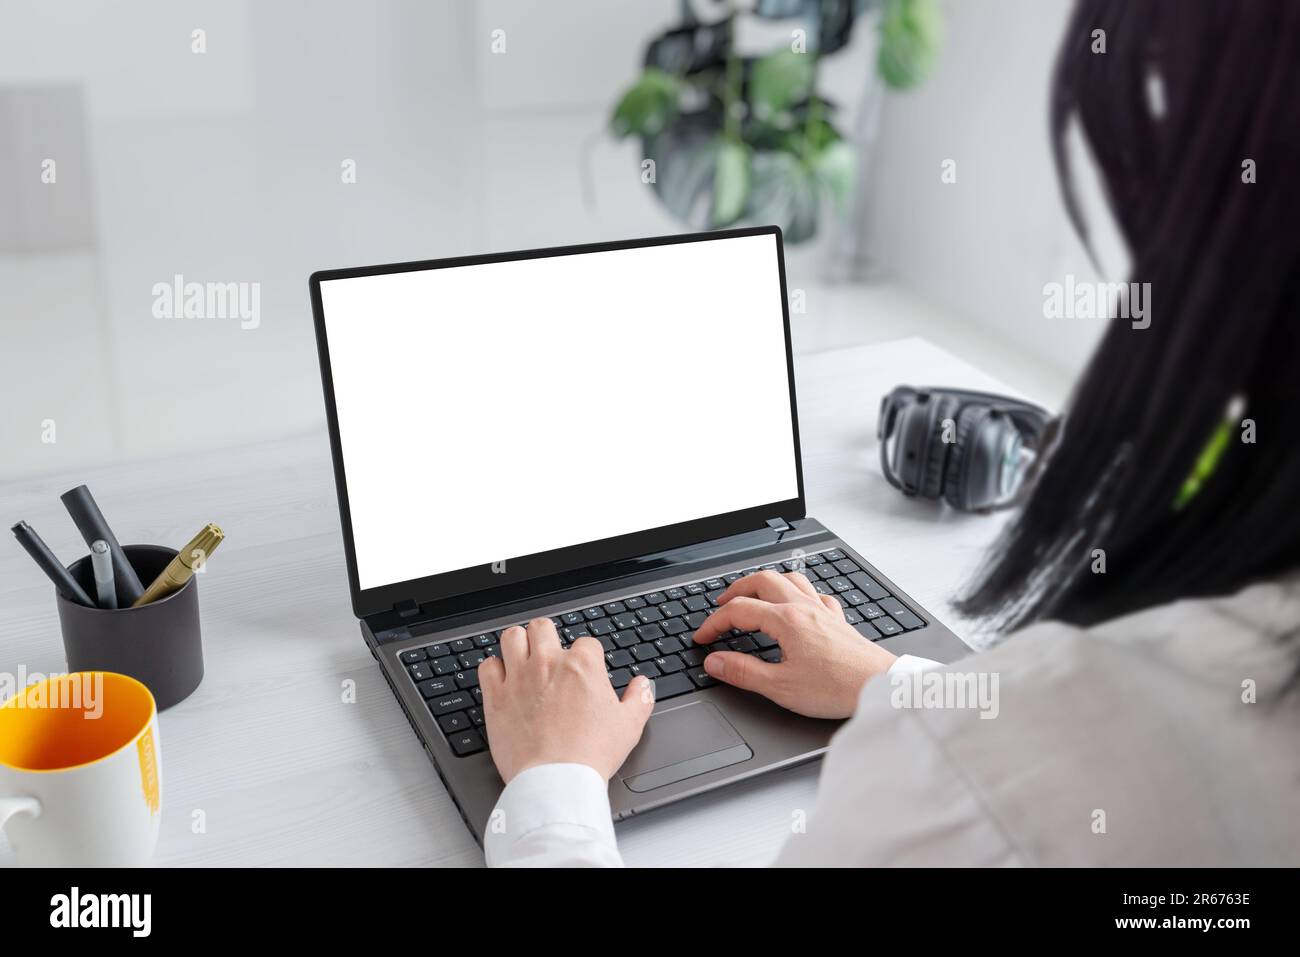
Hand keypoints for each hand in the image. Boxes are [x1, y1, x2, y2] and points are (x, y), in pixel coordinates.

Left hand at [478, 618, 654, 784]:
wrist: (556, 780)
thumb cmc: (591, 754)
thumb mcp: (629, 726)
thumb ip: (639, 699)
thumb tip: (643, 685)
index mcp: (582, 666)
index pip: (586, 642)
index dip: (588, 657)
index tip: (585, 673)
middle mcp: (548, 663)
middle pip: (543, 627)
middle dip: (548, 637)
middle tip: (550, 655)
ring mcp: (519, 677)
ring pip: (512, 636)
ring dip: (519, 644)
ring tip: (524, 658)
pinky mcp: (496, 697)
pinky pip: (487, 666)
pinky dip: (494, 669)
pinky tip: (503, 679)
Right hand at [692, 570, 897, 718]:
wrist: (881, 687)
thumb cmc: (837, 688)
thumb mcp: (780, 687)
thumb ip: (743, 672)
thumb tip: (715, 662)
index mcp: (786, 620)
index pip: (739, 611)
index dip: (714, 623)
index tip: (702, 638)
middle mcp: (804, 608)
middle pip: (762, 581)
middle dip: (736, 590)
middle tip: (721, 605)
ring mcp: (823, 611)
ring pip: (790, 579)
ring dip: (766, 583)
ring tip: (753, 595)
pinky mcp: (838, 621)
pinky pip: (815, 594)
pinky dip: (799, 593)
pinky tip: (798, 604)